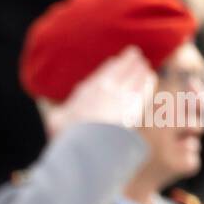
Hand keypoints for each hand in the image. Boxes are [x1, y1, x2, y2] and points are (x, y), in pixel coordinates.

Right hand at [41, 47, 155, 139]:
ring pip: (137, 74)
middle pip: (125, 67)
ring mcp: (123, 96)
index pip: (108, 69)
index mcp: (90, 87)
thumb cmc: (70, 134)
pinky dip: (147, 80)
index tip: (118, 61)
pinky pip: (145, 86)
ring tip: (144, 67)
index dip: (117, 63)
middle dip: (132, 61)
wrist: (89, 145)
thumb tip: (53, 101)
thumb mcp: (57, 118)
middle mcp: (108, 88)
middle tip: (137, 58)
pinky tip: (150, 77)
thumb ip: (57, 108)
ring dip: (141, 68)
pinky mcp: (135, 106)